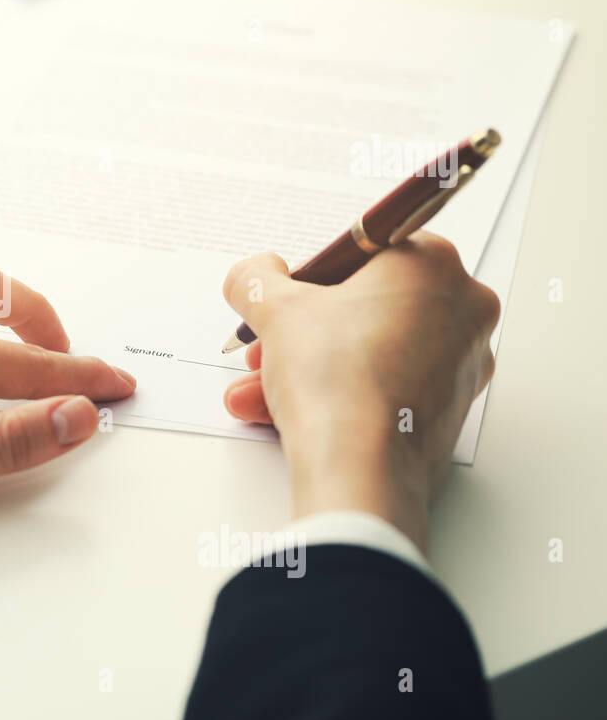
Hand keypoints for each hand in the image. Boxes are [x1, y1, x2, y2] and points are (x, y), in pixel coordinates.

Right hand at [220, 232, 500, 550]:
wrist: (361, 469)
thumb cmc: (334, 380)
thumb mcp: (274, 311)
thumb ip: (257, 280)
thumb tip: (256, 273)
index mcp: (431, 263)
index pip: (363, 250)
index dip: (311, 277)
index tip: (284, 299)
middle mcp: (462, 305)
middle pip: (365, 305)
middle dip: (304, 330)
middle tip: (266, 346)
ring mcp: (463, 359)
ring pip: (371, 350)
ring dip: (308, 366)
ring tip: (256, 391)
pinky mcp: (452, 405)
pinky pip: (387, 385)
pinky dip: (341, 393)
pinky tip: (286, 410)